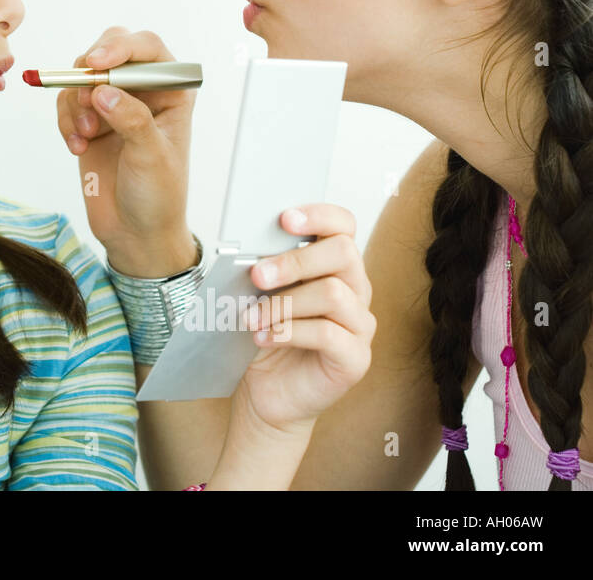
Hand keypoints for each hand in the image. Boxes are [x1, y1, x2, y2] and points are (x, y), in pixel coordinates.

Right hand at [54, 27, 196, 274]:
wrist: (135, 232)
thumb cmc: (158, 195)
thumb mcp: (151, 157)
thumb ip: (131, 120)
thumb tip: (103, 90)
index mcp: (172, 90)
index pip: (147, 49)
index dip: (120, 48)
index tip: (96, 65)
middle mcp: (143, 90)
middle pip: (110, 50)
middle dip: (90, 70)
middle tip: (84, 95)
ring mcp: (114, 104)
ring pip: (82, 76)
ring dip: (76, 103)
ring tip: (86, 137)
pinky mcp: (90, 120)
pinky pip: (66, 102)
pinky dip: (65, 121)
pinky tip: (76, 147)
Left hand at [234, 203, 375, 431]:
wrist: (266, 391)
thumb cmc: (265, 335)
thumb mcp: (260, 296)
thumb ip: (264, 270)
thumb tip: (248, 249)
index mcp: (334, 266)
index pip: (344, 226)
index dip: (319, 216)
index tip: (284, 219)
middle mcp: (355, 290)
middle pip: (343, 253)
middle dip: (294, 260)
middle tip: (256, 275)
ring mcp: (360, 325)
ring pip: (332, 294)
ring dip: (283, 303)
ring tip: (251, 317)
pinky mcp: (356, 359)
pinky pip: (328, 334)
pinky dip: (288, 332)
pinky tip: (262, 337)